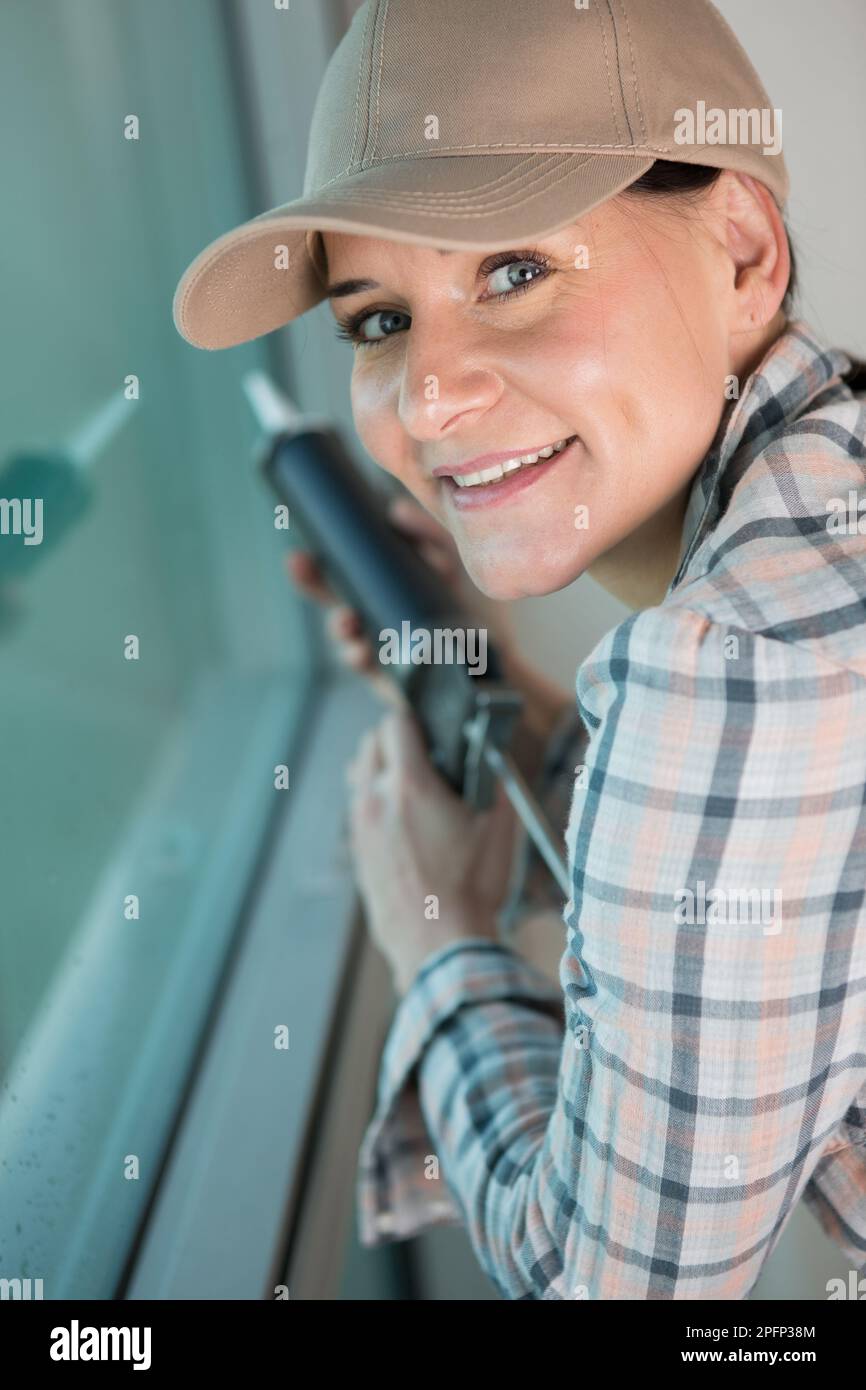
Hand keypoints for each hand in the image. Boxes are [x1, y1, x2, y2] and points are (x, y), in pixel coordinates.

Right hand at [284, 492, 515, 709]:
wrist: (498, 664)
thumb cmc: (475, 612)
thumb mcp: (457, 563)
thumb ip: (431, 533)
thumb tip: (396, 509)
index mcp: (389, 589)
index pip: (345, 573)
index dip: (318, 564)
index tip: (300, 551)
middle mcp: (377, 616)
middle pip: (333, 598)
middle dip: (312, 583)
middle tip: (299, 565)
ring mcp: (380, 646)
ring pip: (344, 635)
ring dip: (339, 625)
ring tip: (346, 619)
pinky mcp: (390, 675)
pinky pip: (365, 666)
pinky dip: (358, 656)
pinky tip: (362, 650)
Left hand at [345, 706, 518, 995]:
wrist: (439, 945)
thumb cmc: (472, 886)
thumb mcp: (500, 829)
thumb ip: (495, 781)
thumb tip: (491, 758)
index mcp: (409, 786)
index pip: (395, 724)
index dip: (416, 721)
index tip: (432, 730)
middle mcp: (375, 800)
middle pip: (369, 745)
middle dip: (394, 741)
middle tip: (425, 755)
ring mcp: (360, 829)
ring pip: (358, 777)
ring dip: (380, 771)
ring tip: (411, 789)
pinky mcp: (357, 855)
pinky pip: (359, 811)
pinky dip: (375, 804)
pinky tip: (403, 824)